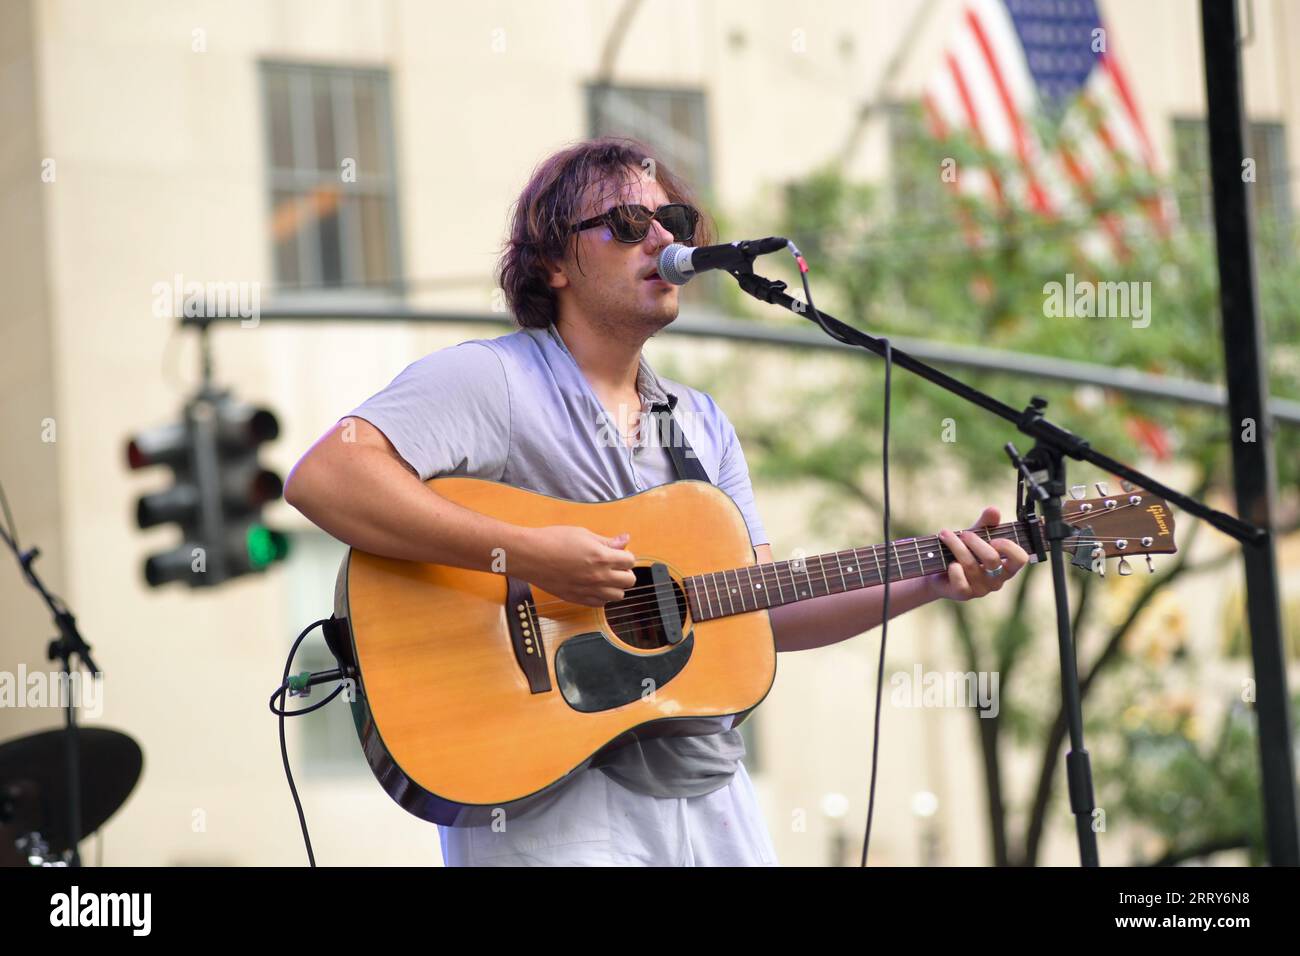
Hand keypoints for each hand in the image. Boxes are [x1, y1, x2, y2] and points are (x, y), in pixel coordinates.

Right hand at [516, 525, 637, 606]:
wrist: (529, 556)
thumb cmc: (552, 540)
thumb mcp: (583, 534)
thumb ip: (607, 541)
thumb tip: (625, 540)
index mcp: (601, 558)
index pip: (630, 561)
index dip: (626, 555)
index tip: (619, 553)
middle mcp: (598, 577)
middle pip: (629, 581)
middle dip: (625, 571)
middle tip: (614, 564)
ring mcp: (588, 590)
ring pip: (617, 596)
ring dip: (615, 586)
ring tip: (604, 576)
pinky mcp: (577, 599)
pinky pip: (600, 604)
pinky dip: (602, 596)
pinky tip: (593, 586)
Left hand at [927, 507, 1028, 601]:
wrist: (939, 572)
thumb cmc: (964, 552)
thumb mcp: (976, 535)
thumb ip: (986, 523)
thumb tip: (994, 510)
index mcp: (1006, 566)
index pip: (1020, 559)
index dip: (1008, 547)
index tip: (993, 539)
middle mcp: (997, 579)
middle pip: (992, 559)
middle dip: (976, 542)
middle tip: (964, 534)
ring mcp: (981, 589)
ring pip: (971, 565)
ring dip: (956, 546)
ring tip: (945, 535)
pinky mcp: (964, 594)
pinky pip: (961, 581)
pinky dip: (954, 569)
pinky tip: (949, 562)